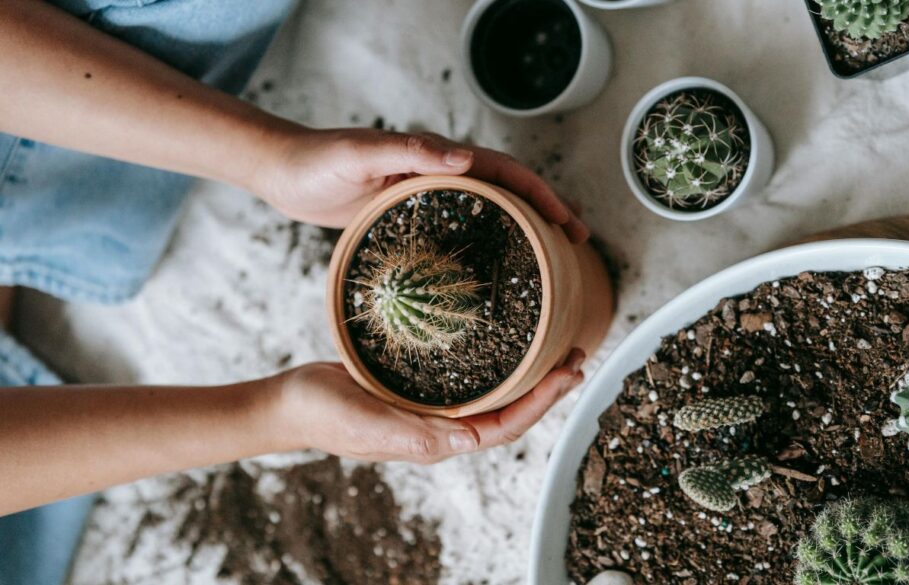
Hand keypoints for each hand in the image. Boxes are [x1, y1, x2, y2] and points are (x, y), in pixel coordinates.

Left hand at [251, 127, 588, 241]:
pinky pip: (460, 232)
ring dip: (523, 231)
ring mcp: (428, 197)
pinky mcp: (411, 218)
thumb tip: (465, 156)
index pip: (505, 172)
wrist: (283, 173)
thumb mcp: (359, 153)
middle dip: (547, 215)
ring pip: (489, 213)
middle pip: (508, 193)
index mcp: (437, 157)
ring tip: (550, 262)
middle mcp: (440, 174)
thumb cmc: (317, 161)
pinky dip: (486, 247)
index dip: (542, 196)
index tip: (569, 223)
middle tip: (577, 247)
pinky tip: (492, 273)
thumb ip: (408, 149)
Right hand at [275, 348, 585, 462]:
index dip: (541, 404)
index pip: (504, 427)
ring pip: (495, 394)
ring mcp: (433, 406)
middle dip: (548, 388)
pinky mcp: (421, 385)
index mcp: (437, 439)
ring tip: (556, 348)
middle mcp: (442, 425)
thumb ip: (416, 435)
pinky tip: (507, 342)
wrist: (290, 401)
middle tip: (577, 355)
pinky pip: (469, 377)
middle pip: (510, 411)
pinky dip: (496, 361)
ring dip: (529, 374)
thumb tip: (469, 441)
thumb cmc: (324, 415)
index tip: (567, 374)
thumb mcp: (368, 423)